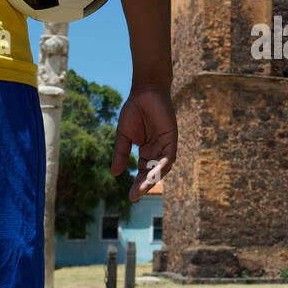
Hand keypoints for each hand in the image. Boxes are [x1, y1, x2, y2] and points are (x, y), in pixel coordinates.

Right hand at [110, 84, 177, 200]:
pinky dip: (163, 164)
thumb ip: (121, 153)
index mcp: (146, 152)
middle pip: (152, 173)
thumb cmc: (134, 110)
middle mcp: (157, 151)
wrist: (145, 91)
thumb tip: (114, 173)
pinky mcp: (172, 138)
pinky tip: (155, 173)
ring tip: (143, 187)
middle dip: (144, 185)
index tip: (130, 197)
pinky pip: (169, 156)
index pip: (142, 172)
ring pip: (162, 167)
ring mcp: (165, 146)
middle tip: (134, 196)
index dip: (137, 184)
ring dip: (153, 178)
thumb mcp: (124, 135)